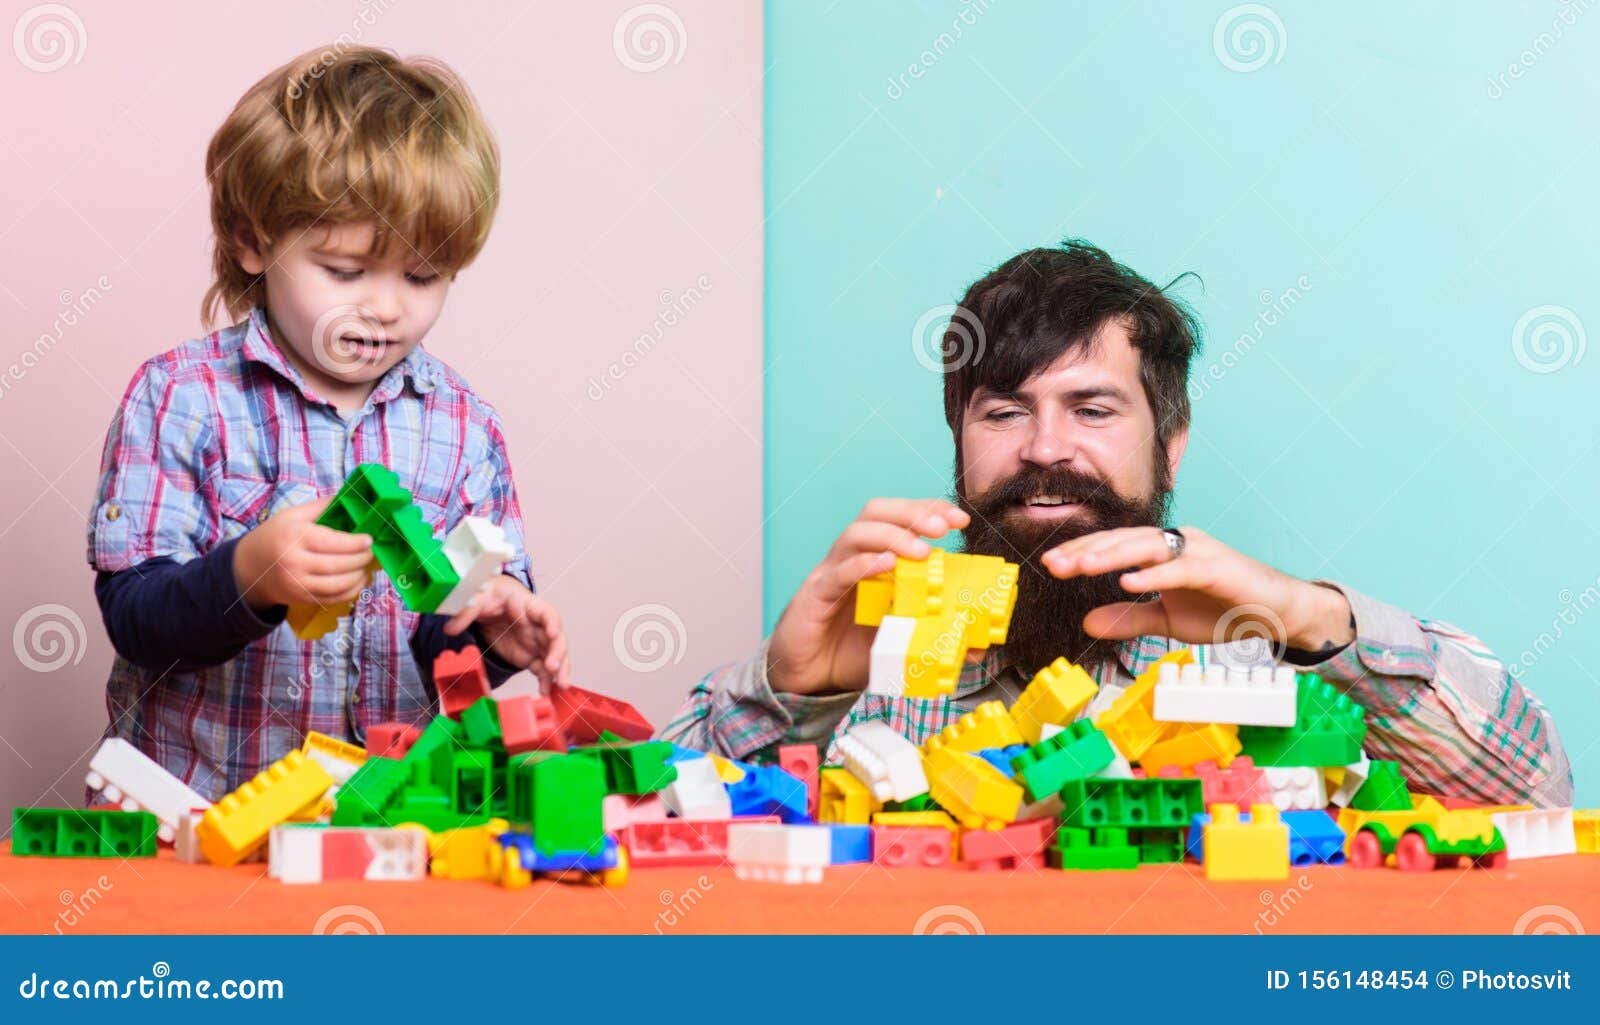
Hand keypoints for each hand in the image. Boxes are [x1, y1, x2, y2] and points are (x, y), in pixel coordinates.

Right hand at [234, 496, 373, 611]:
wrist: (249, 567)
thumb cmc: (274, 536)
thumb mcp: (292, 515)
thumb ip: (321, 506)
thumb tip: (350, 496)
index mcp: (295, 537)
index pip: (332, 542)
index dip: (355, 543)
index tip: (369, 540)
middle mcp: (295, 562)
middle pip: (338, 565)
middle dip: (361, 559)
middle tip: (371, 552)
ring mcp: (298, 584)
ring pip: (338, 585)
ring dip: (359, 576)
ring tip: (366, 566)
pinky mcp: (302, 599)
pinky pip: (333, 599)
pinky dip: (351, 591)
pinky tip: (358, 580)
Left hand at [442, 575, 570, 687]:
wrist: (488, 604)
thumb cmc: (490, 594)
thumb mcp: (477, 597)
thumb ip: (467, 611)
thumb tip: (450, 628)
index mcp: (530, 606)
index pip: (547, 613)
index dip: (553, 624)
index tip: (553, 633)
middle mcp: (538, 626)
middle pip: (556, 639)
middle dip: (558, 654)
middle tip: (553, 668)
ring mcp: (536, 643)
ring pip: (554, 657)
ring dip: (559, 671)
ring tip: (560, 686)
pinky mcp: (529, 657)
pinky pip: (542, 670)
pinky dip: (546, 681)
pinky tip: (546, 692)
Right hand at [767, 498, 969, 694]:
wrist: (810, 679)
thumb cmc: (852, 653)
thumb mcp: (901, 643)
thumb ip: (937, 639)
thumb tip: (978, 647)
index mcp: (876, 561)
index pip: (900, 519)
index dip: (928, 510)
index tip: (959, 519)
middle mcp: (853, 558)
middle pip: (876, 513)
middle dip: (912, 513)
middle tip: (942, 527)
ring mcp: (832, 573)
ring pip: (855, 534)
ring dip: (891, 536)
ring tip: (920, 551)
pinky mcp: (815, 596)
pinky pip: (837, 573)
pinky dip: (861, 565)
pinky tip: (883, 566)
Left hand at [1040, 526, 1354, 654]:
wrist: (1276, 614)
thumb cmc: (1224, 609)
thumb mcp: (1167, 620)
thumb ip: (1129, 619)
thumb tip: (1087, 623)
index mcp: (1164, 550)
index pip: (1114, 546)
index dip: (1082, 553)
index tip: (1051, 564)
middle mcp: (1178, 542)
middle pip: (1124, 540)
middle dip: (1087, 552)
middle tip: (1054, 565)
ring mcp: (1199, 551)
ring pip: (1148, 546)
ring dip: (1112, 555)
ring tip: (1082, 566)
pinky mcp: (1218, 567)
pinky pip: (1180, 568)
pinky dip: (1154, 574)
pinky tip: (1128, 582)